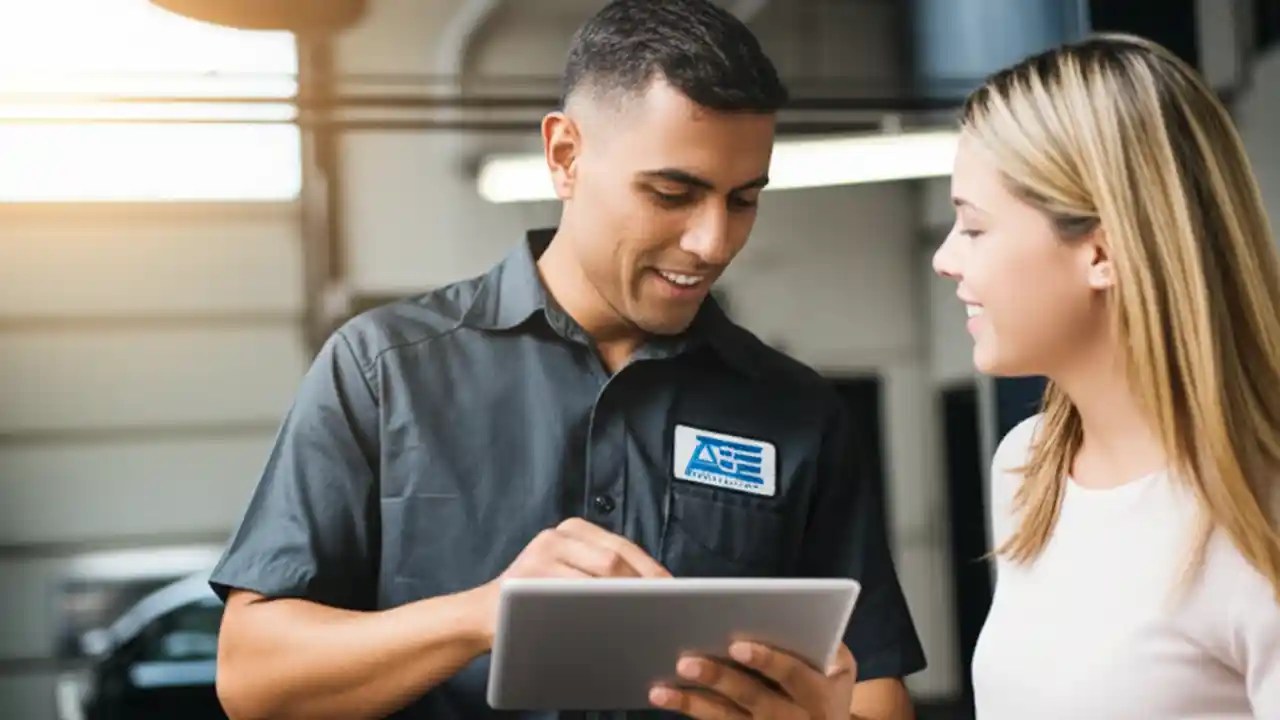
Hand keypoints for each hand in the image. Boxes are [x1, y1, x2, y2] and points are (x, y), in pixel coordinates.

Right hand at [473, 518, 670, 639]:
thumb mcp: (569, 575)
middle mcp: (558, 534)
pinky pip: (574, 593)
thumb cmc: (536, 601)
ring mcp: (542, 553)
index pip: (624, 548)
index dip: (653, 571)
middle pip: (615, 558)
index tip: (677, 594)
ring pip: (600, 572)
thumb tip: (657, 589)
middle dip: (645, 585)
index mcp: (574, 530)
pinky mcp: (528, 578)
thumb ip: (601, 573)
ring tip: (648, 617)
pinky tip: (613, 625)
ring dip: (627, 597)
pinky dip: (598, 610)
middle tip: (667, 610)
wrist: (482, 615)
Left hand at [649, 641, 856, 718]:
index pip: (792, 675)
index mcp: (820, 695)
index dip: (767, 660)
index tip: (737, 645)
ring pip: (726, 719)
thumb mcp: (840, 665)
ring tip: (660, 688)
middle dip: (719, 679)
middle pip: (752, 698)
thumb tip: (788, 611)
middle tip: (686, 662)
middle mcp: (794, 719)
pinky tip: (664, 696)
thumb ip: (823, 640)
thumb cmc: (828, 685)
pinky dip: (690, 710)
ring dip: (692, 703)